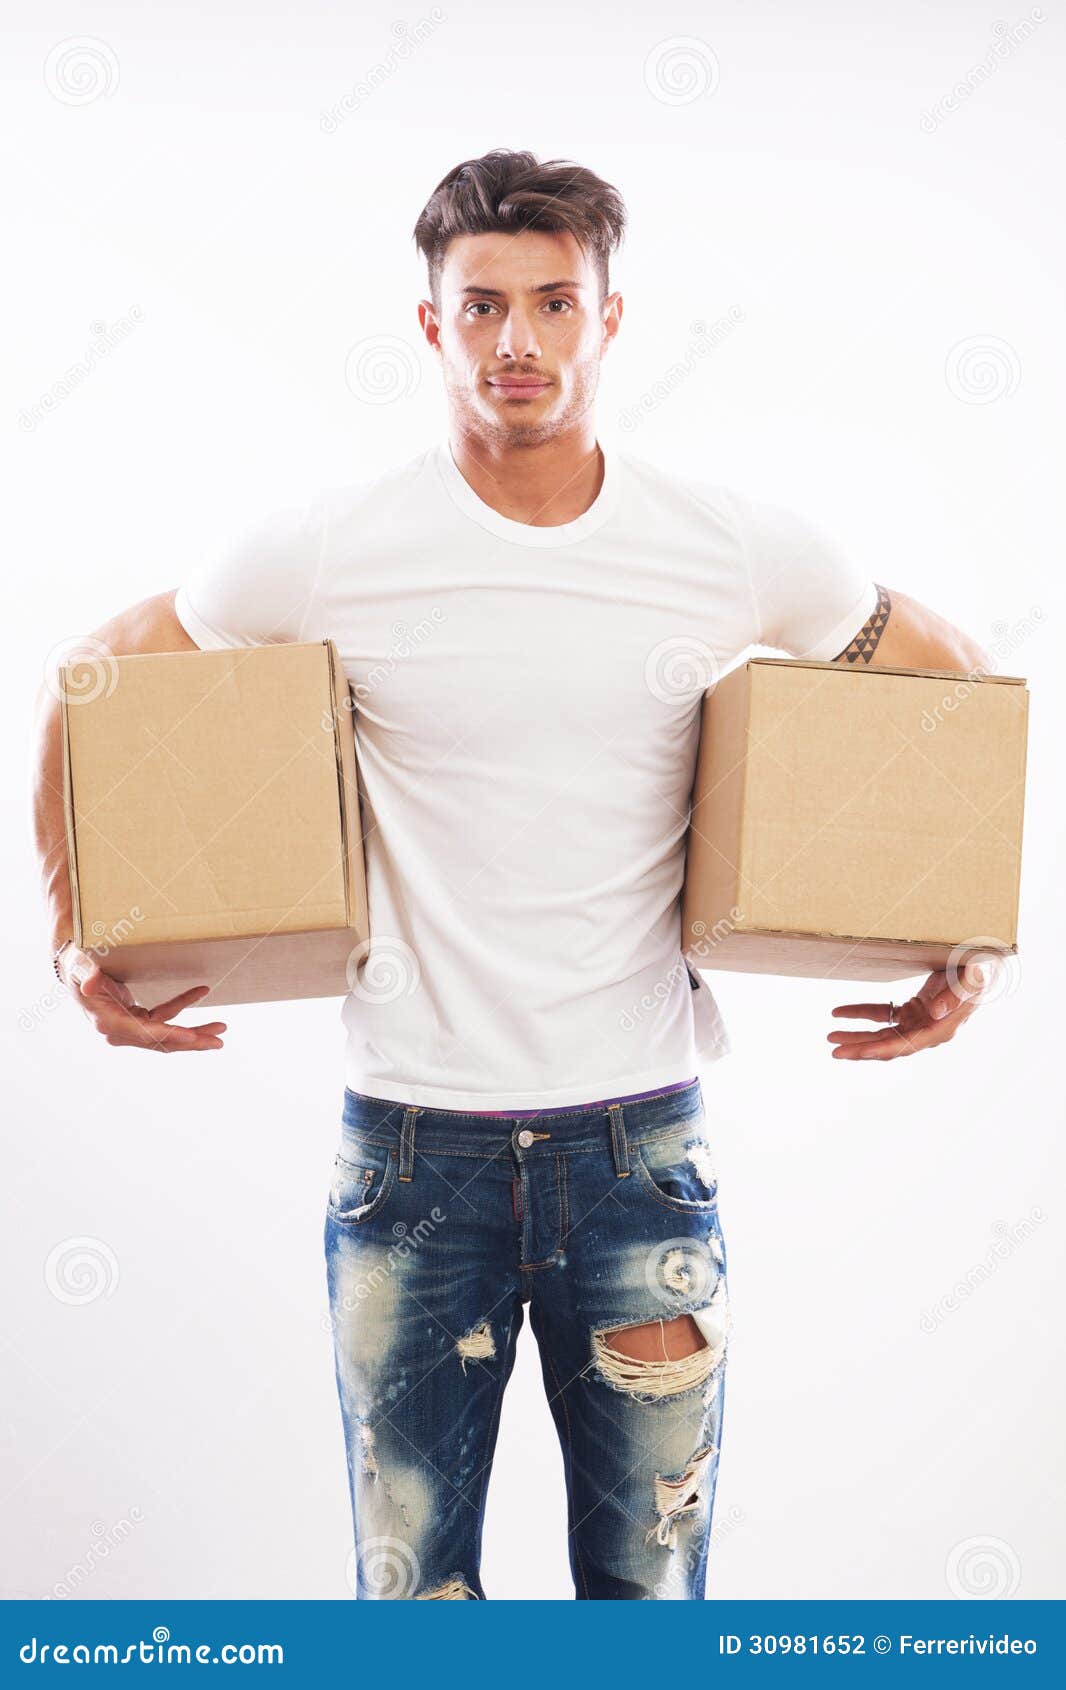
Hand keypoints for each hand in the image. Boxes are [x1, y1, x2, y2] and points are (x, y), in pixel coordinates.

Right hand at [61, 948, 226, 1051]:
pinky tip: (200, 992)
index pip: (142, 1033)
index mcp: (107, 1021)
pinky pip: (164, 1017)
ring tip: (221, 1027)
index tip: (190, 1037)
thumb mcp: (80, 965)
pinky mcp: (136, 1019)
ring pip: (167, 1034)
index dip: (167, 1035)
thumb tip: (89, 984)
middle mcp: (119, 1031)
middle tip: (218, 1042)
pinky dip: (182, 1005)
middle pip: (160, 1041)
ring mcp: (129, 1027)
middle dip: (191, 1041)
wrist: (73, 969)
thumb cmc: (77, 964)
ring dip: (194, 1030)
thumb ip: (86, 972)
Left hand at [827, 958, 989, 1059]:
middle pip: (891, 1046)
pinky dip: (862, 1014)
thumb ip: (956, 995)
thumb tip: (936, 1013)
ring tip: (831, 1036)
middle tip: (834, 1051)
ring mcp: (919, 1022)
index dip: (882, 1049)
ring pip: (883, 1034)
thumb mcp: (971, 979)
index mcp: (942, 1029)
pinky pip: (884, 1015)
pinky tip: (840, 1013)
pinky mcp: (913, 1012)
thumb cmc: (977, 972)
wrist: (979, 967)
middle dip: (862, 1049)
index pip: (907, 1045)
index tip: (858, 1051)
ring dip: (857, 1036)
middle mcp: (928, 1031)